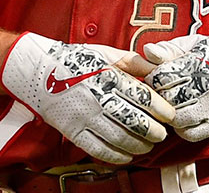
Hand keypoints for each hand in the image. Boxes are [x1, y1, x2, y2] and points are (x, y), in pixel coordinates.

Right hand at [1, 33, 174, 163]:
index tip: (171, 116)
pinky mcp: (72, 130)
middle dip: (154, 131)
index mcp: (107, 75)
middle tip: (162, 134)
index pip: (142, 96)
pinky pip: (98, 149)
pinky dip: (116, 156)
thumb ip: (133, 62)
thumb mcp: (105, 53)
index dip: (161, 109)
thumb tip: (157, 68)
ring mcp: (84, 116)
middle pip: (134, 120)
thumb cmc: (75, 61)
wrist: (37, 72)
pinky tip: (127, 155)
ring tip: (148, 145)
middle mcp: (96, 96)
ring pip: (119, 138)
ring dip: (139, 145)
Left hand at [144, 28, 208, 141]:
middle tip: (161, 92)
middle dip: (159, 95)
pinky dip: (181, 128)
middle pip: (167, 99)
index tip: (155, 76)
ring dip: (169, 113)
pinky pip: (191, 134)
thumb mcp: (190, 45)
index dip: (153, 77)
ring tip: (172, 104)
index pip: (161, 77)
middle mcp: (207, 86)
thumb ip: (167, 49)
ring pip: (177, 119)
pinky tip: (183, 117)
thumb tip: (147, 51)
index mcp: (197, 64)